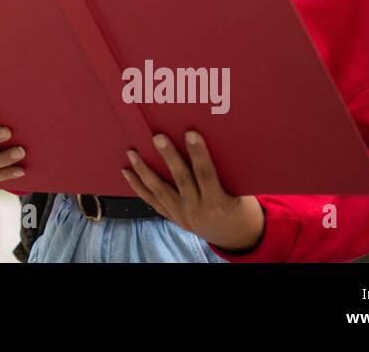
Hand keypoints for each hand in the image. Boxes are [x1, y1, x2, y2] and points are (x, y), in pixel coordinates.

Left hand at [121, 130, 264, 252]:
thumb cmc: (239, 205)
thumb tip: (215, 138)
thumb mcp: (241, 192)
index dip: (199, 154)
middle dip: (168, 157)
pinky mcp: (173, 217)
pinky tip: (127, 172)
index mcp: (218, 203)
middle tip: (157, 137)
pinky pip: (152, 201)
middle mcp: (198, 211)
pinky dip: (138, 186)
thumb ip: (226, 173)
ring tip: (132, 153)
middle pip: (181, 180)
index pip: (207, 175)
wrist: (233, 235)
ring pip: (160, 191)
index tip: (191, 133)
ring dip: (144, 171)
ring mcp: (183, 216)